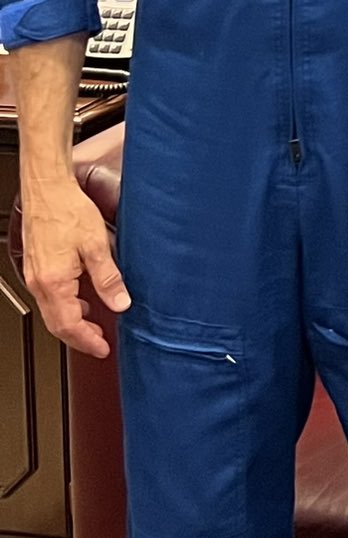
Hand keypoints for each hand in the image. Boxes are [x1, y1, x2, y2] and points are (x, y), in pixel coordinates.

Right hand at [20, 175, 128, 357]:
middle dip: (79, 338)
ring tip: (94, 327)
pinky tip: (82, 301)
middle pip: (57, 324)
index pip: (69, 324)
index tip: (103, 348)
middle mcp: (40, 282)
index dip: (87, 340)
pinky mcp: (37, 267)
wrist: (47, 189)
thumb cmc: (68, 211)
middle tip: (100, 344)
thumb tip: (121, 303)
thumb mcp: (97, 245)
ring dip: (73, 323)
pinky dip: (66, 307)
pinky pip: (49, 297)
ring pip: (52, 312)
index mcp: (54, 282)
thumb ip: (109, 278)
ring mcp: (35, 275)